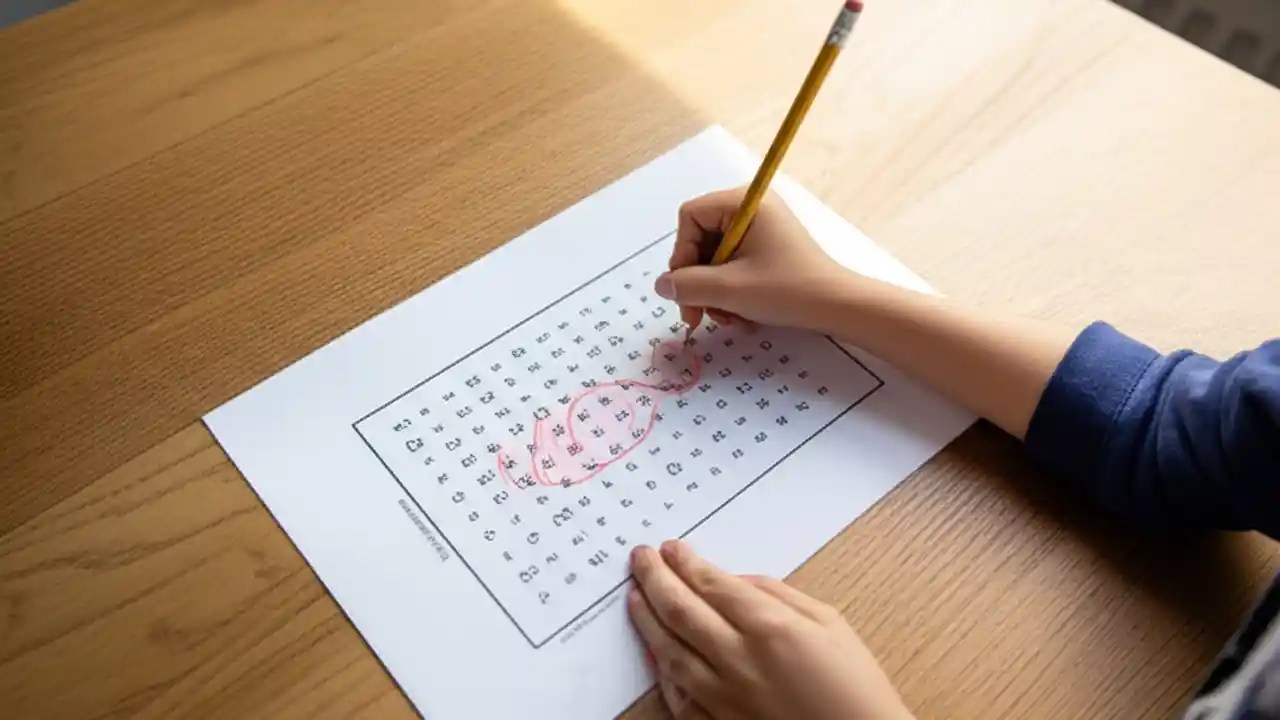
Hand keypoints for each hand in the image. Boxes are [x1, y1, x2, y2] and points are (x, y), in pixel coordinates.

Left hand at [628, 540, 912, 719]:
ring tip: (634, 595)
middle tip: (640, 557)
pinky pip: (677, 695)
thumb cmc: (856, 689)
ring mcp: (724, 697)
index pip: (711, 584)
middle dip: (655, 577)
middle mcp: (740, 660)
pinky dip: (660, 669)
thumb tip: (737, 581)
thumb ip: (779, 595)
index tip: (671, 548)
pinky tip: (652, 649)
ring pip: (668, 650)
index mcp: (770, 628)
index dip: (685, 562)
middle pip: (681, 609)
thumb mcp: (831, 624)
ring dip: (646, 618)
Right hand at [657, 188, 851, 332]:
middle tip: (697, 316)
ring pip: (715, 258)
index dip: (682, 254)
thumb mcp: (730, 289)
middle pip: (701, 239)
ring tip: (727, 318)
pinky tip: (740, 314)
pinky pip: (733, 265)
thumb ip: (688, 285)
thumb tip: (661, 285)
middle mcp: (752, 208)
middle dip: (698, 280)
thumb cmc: (787, 290)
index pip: (691, 217)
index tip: (686, 288)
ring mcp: (761, 228)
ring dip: (713, 291)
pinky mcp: (768, 248)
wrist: (838, 307)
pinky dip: (730, 291)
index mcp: (745, 202)